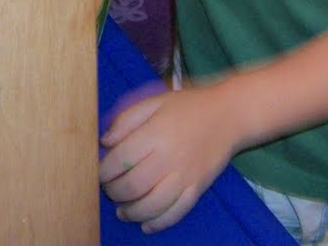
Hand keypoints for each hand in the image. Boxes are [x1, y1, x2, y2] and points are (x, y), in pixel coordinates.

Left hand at [98, 85, 237, 232]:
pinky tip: (145, 224)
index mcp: (156, 133)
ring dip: (131, 212)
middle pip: (133, 186)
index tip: (99, 172)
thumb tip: (105, 142)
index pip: (121, 159)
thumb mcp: (155, 102)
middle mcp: (169, 158)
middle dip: (114, 192)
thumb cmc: (188, 107)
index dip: (104, 170)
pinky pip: (175, 213)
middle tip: (108, 189)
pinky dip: (158, 223)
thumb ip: (127, 119)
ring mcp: (185, 177)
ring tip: (122, 211)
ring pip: (152, 205)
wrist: (228, 116)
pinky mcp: (197, 189)